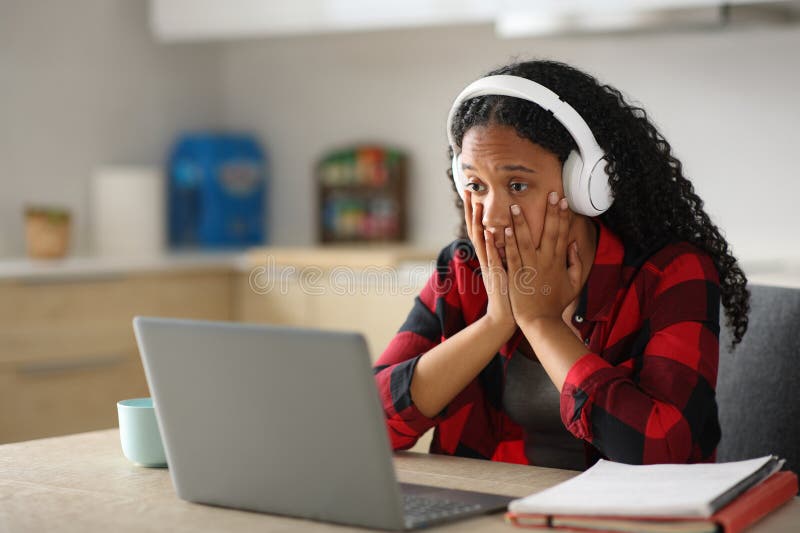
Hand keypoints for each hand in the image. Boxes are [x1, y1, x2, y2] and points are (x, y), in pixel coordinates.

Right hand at [464, 190, 515, 334]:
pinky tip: (487, 232)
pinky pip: (491, 257)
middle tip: (467, 189)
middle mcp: (486, 258)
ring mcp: (489, 266)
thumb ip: (505, 254)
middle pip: (475, 228)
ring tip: (475, 204)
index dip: (476, 211)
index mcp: (489, 255)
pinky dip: (488, 245)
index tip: (474, 193)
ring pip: (480, 240)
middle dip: (470, 209)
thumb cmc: (510, 295)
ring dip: (477, 222)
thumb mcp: (506, 270)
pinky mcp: (496, 275)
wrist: (504, 316)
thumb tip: (509, 237)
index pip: (480, 227)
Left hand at [504, 191, 582, 327]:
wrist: (540, 321)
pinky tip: (506, 229)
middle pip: (547, 232)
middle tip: (549, 194)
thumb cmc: (556, 303)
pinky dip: (509, 242)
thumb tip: (573, 244)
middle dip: (549, 212)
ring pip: (525, 241)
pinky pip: (511, 255)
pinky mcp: (515, 275)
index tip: (563, 201)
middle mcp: (545, 261)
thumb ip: (575, 263)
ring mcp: (530, 268)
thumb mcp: (573, 284)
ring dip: (520, 222)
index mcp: (559, 261)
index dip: (562, 216)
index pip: (562, 233)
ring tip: (515, 206)